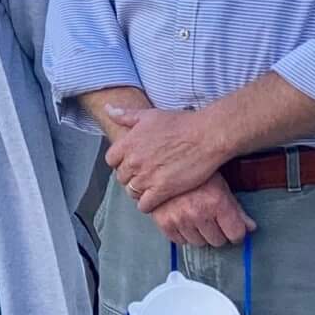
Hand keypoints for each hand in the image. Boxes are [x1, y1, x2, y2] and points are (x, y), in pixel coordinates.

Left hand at [102, 103, 227, 212]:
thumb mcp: (150, 115)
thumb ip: (126, 114)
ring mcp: (147, 177)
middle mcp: (134, 161)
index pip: (111, 160)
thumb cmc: (182, 123)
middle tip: (144, 175)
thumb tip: (108, 109)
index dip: (122, 162)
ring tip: (151, 187)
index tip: (132, 163)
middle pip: (122, 177)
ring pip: (132, 192)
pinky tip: (156, 199)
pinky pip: (145, 205)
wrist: (206, 136)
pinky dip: (148, 204)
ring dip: (139, 191)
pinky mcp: (162, 190)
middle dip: (131, 177)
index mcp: (129, 143)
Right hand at [148, 176, 255, 248]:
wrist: (166, 161)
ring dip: (200, 233)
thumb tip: (250, 227)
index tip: (233, 228)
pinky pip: (180, 241)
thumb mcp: (220, 185)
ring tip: (197, 216)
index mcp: (216, 201)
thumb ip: (237, 209)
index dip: (236, 231)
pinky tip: (184, 219)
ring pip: (199, 243)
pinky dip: (183, 233)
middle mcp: (198, 212)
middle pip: (218, 241)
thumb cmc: (196, 171)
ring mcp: (180, 218)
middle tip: (213, 218)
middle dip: (218, 232)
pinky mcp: (164, 222)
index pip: (236, 234)